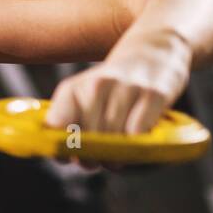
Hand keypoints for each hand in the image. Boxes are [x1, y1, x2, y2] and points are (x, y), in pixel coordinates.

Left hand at [43, 29, 190, 168]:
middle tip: (100, 161)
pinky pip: (138, 133)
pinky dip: (137, 144)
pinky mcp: (154, 95)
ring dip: (116, 156)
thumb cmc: (113, 86)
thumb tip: (61, 157)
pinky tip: (137, 141)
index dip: (62, 148)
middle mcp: (97, 86)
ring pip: (114, 138)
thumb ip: (70, 124)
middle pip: (88, 138)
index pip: (57, 126)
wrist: (153, 51)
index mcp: (72, 89)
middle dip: (92, 158)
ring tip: (118, 155)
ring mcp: (126, 89)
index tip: (70, 158)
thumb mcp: (84, 97)